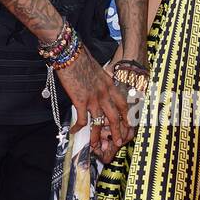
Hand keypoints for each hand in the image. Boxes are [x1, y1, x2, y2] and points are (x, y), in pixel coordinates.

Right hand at [55, 42, 131, 159]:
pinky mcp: (80, 101)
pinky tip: (74, 132)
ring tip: (96, 146)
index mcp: (110, 85)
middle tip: (118, 143)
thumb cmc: (80, 58)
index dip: (127, 116)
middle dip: (117, 132)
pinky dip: (78, 128)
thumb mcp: (96, 70)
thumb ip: (99, 81)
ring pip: (99, 123)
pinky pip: (82, 120)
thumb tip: (97, 87)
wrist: (70, 53)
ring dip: (97, 137)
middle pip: (115, 117)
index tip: (129, 125)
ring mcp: (93, 98)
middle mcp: (104, 93)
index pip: (123, 104)